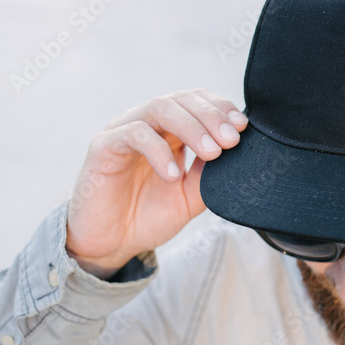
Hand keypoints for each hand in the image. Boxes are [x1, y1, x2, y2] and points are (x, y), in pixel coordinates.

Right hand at [65, 89, 247, 279]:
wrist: (111, 245)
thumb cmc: (147, 217)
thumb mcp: (189, 197)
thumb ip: (208, 174)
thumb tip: (235, 153)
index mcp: (168, 132)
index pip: (195, 101)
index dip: (220, 107)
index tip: (242, 127)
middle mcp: (146, 125)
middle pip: (180, 99)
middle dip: (211, 116)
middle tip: (230, 140)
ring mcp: (123, 132)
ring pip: (160, 108)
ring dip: (191, 127)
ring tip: (211, 153)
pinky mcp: (102, 147)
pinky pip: (133, 134)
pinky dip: (159, 151)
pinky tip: (173, 175)